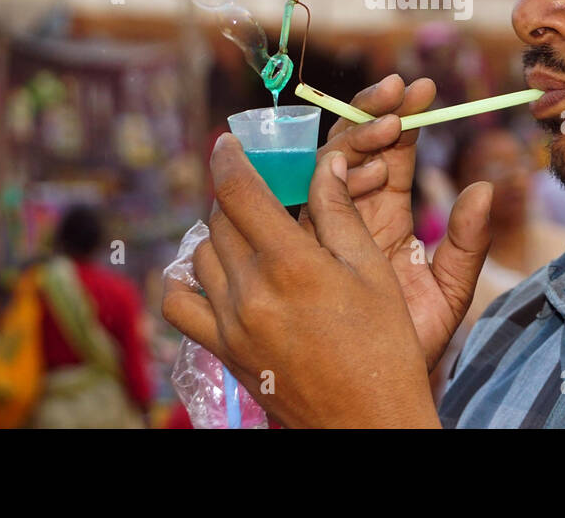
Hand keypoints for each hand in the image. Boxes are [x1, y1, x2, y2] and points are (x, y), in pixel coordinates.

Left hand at [162, 134, 440, 427]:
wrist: (368, 423)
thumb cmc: (384, 347)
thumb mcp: (373, 273)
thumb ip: (339, 214)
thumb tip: (325, 164)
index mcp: (292, 266)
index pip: (240, 192)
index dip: (229, 158)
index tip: (226, 141)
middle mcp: (250, 293)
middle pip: (221, 220)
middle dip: (236, 196)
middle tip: (259, 191)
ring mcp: (230, 325)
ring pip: (201, 255)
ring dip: (219, 234)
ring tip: (248, 232)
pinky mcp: (223, 352)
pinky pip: (181, 304)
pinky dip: (187, 280)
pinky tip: (214, 273)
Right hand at [309, 74, 493, 371]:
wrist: (376, 386)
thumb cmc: (414, 342)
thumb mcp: (450, 290)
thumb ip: (468, 242)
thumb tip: (485, 188)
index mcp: (389, 213)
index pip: (393, 151)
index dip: (404, 116)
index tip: (422, 88)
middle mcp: (352, 211)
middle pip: (353, 146)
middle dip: (374, 112)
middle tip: (398, 94)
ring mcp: (321, 224)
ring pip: (326, 164)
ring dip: (355, 139)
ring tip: (388, 129)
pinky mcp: (298, 244)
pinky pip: (299, 201)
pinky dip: (319, 181)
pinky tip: (346, 173)